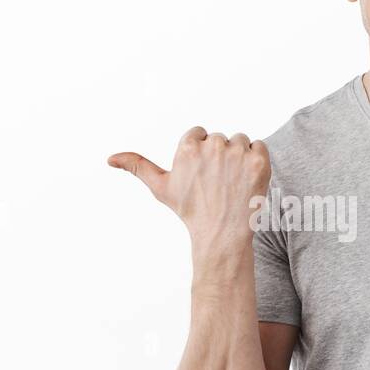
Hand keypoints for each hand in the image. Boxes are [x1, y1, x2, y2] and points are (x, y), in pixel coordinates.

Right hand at [108, 127, 270, 249]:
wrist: (222, 235)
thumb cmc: (191, 211)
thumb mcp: (161, 188)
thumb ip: (138, 166)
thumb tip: (110, 158)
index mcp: (188, 147)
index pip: (199, 134)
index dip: (201, 155)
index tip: (202, 175)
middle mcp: (213, 145)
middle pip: (220, 138)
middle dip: (220, 157)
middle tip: (217, 184)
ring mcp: (238, 153)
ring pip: (240, 141)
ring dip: (239, 158)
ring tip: (232, 183)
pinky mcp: (259, 161)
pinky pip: (259, 147)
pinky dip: (256, 161)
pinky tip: (247, 180)